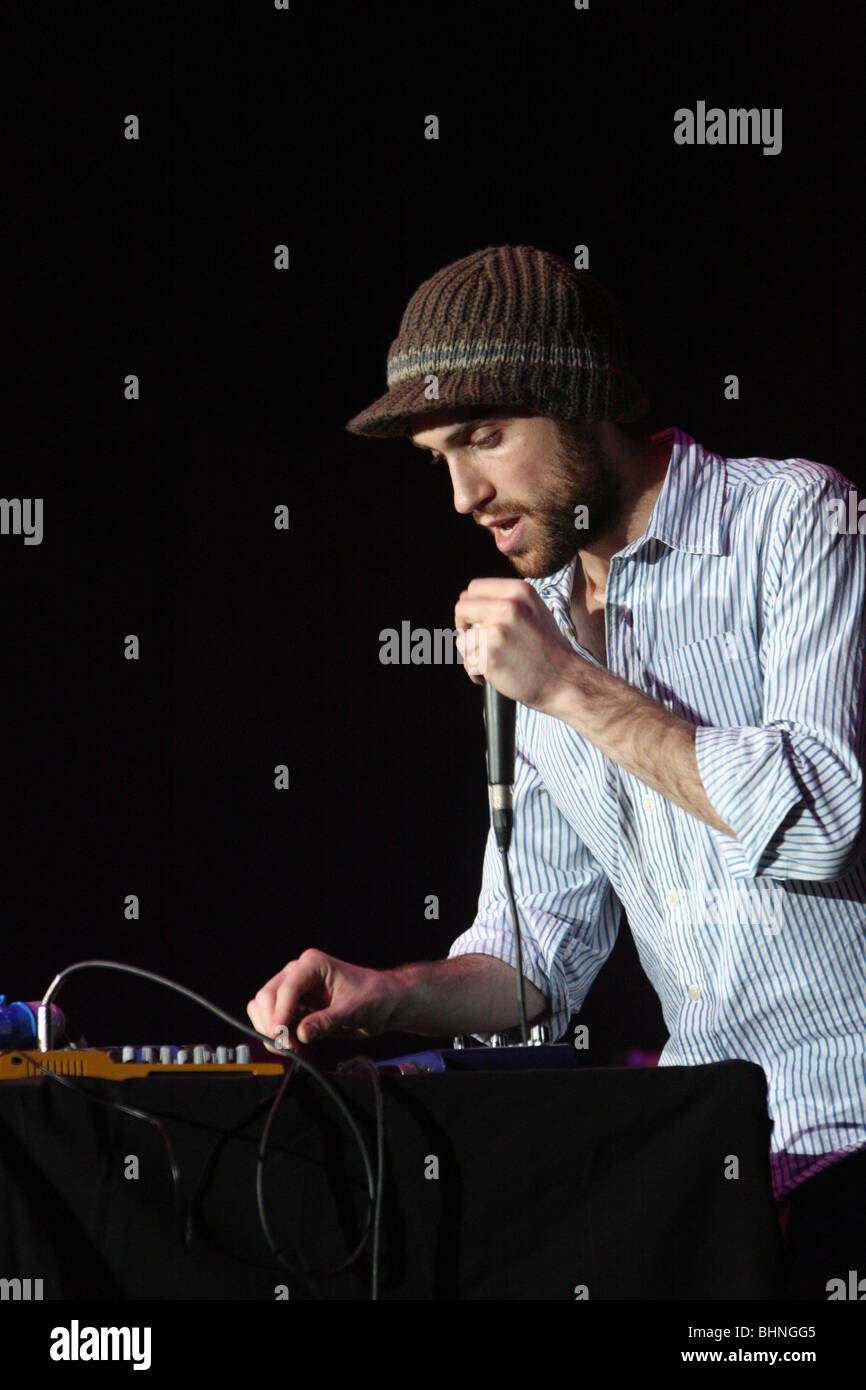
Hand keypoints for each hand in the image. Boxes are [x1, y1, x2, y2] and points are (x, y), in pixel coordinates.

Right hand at [246, 948, 400, 1051]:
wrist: (384, 1003)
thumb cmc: (374, 997)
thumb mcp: (355, 1010)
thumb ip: (327, 1021)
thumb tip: (301, 1034)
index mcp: (313, 964)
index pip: (287, 987)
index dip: (280, 1013)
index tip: (279, 1035)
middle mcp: (298, 973)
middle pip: (267, 996)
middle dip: (271, 1023)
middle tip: (287, 1047)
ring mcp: (293, 990)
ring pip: (262, 1008)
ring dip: (270, 1030)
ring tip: (290, 1048)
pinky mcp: (293, 1007)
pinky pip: (272, 1019)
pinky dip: (276, 1034)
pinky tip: (292, 1045)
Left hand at [454, 577, 581, 709]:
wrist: (564, 680)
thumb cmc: (548, 648)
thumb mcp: (535, 610)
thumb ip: (507, 601)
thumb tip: (468, 598)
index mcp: (519, 592)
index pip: (474, 588)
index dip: (470, 605)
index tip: (475, 620)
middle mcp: (508, 607)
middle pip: (461, 609)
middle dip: (463, 626)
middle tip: (475, 641)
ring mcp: (497, 631)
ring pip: (462, 640)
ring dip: (472, 654)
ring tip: (494, 662)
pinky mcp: (489, 656)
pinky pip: (468, 663)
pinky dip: (476, 673)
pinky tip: (495, 675)